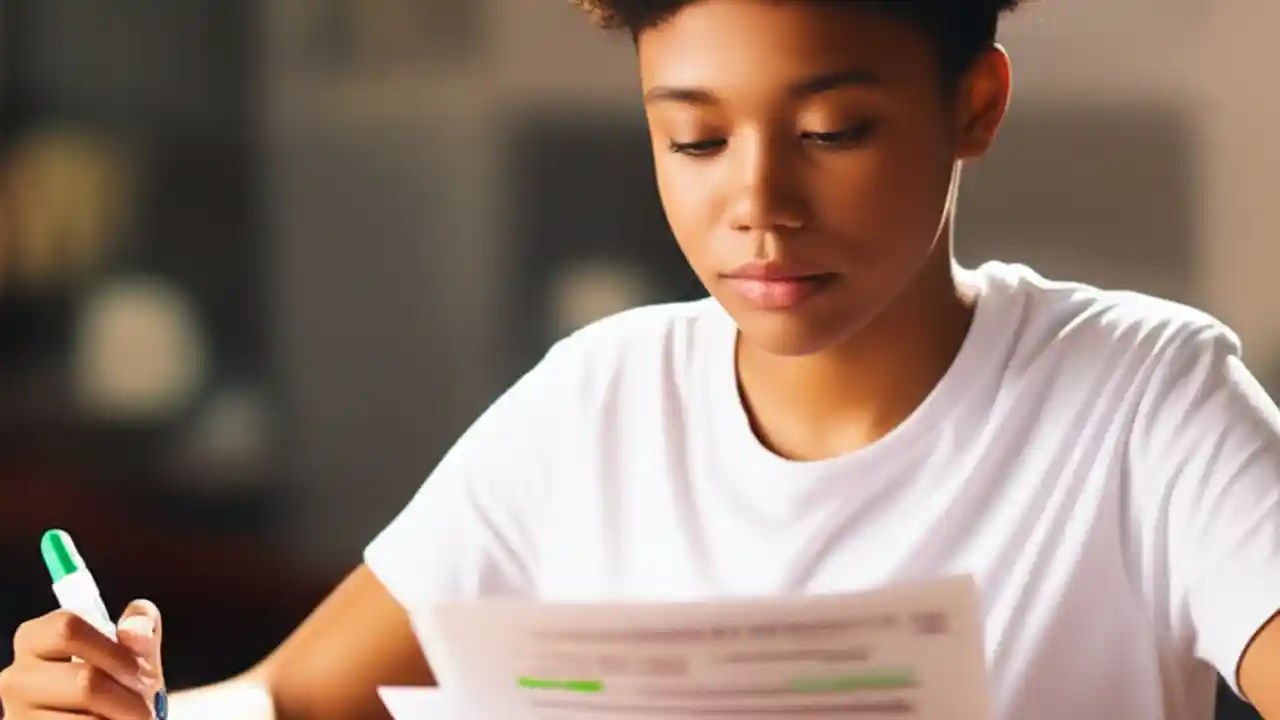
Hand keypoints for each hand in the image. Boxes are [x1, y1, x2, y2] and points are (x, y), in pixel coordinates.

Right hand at [0, 599, 165, 718]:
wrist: (107, 715)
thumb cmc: (117, 676)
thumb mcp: (132, 645)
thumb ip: (140, 625)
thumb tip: (134, 631)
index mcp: (35, 638)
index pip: (68, 628)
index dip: (114, 650)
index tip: (141, 670)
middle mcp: (17, 676)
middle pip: (84, 681)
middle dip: (128, 695)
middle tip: (147, 703)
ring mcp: (18, 712)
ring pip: (86, 718)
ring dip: (122, 718)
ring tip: (133, 716)